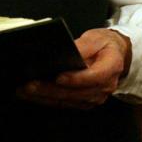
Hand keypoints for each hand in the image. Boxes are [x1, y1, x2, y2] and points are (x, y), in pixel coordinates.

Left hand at [17, 28, 131, 109]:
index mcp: (111, 68)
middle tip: (30, 85)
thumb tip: (66, 51)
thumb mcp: (96, 38)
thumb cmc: (104, 45)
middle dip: (50, 90)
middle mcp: (104, 87)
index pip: (94, 77)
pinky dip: (47, 99)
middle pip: (76, 92)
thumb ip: (82, 46)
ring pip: (67, 100)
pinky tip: (32, 95)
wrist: (116, 56)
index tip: (58, 77)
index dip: (76, 79)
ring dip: (44, 97)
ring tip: (24, 90)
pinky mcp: (84, 102)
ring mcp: (94, 98)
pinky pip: (64, 103)